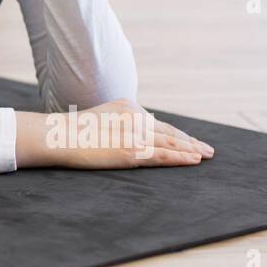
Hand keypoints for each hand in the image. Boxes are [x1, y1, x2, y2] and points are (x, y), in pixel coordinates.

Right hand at [15, 99, 214, 169]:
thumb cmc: (71, 131)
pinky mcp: (133, 151)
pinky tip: (195, 160)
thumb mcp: (97, 118)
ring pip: (171, 142)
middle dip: (189, 140)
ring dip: (192, 149)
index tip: (188, 139)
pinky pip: (164, 155)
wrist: (59, 136)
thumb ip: (115, 123)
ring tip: (207, 155)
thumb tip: (123, 135)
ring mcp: (135, 134)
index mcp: (126, 106)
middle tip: (207, 148)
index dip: (175, 133)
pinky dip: (182, 158)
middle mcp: (135, 116)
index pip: (156, 122)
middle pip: (169, 131)